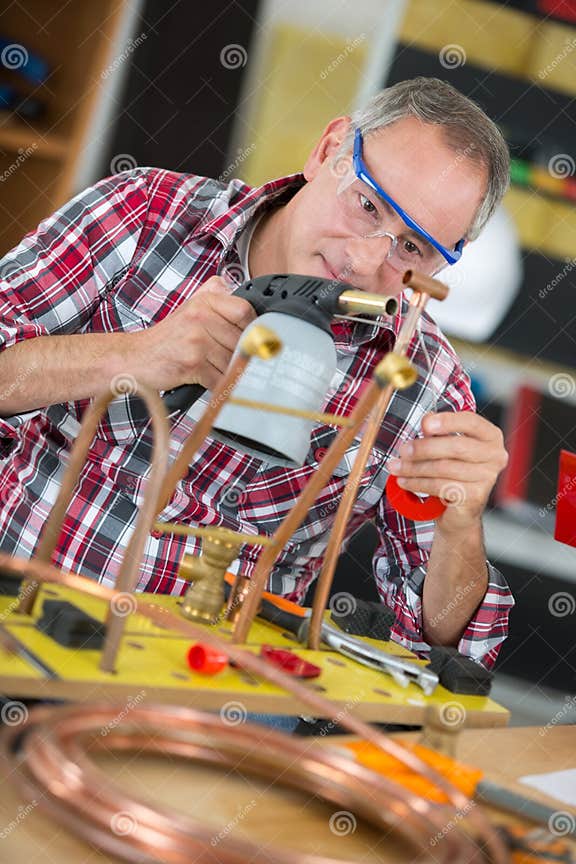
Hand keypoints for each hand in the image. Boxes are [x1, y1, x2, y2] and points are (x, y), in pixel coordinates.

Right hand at [130, 276, 255, 390]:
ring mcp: (196, 341)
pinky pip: (220, 379)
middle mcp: (200, 318)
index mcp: (204, 302)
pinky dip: (220, 386)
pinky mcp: (192, 364)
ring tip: (218, 371)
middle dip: (239, 355)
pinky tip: (212, 382)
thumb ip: (213, 294)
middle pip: (241, 340)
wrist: (134, 358)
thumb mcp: (188, 307)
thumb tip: (235, 289)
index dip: (252, 327)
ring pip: (232, 361)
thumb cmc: (165, 338)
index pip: (244, 311)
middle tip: (231, 360)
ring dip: (229, 372)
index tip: (251, 337)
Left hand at [387, 411, 507, 530]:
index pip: (471, 422)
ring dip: (415, 468)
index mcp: (490, 436)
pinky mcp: (475, 497)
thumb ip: (437, 432)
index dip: (447, 421)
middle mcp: (495, 456)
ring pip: (445, 468)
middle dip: (424, 448)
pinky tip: (405, 482)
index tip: (425, 423)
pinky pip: (441, 486)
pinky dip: (418, 483)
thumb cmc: (452, 473)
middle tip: (403, 450)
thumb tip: (426, 421)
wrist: (459, 511)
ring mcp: (487, 477)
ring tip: (397, 467)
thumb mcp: (444, 448)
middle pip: (456, 446)